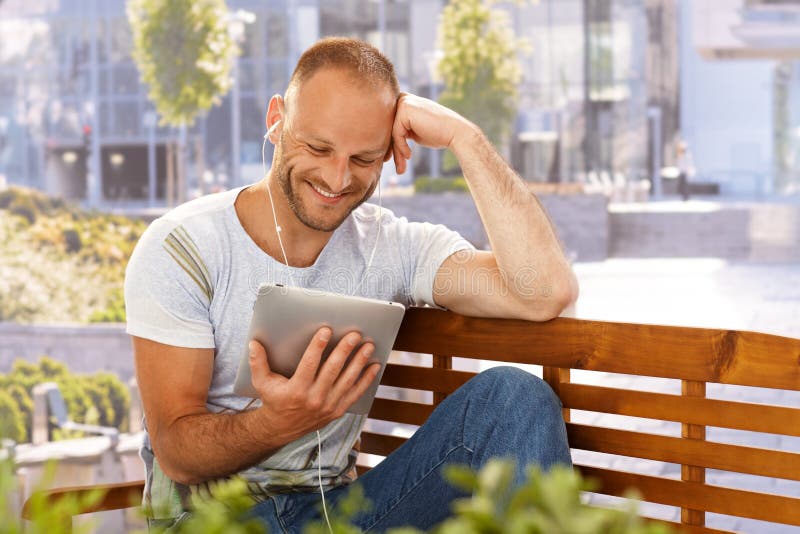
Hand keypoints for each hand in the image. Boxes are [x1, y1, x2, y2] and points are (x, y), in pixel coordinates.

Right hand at [247, 327, 378, 438]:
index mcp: (296, 390)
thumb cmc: (273, 399)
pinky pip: (355, 393)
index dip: (317, 346)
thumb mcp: (261, 382)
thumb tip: (254, 343)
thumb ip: (257, 362)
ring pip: (347, 380)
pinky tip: (374, 365)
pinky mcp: (337, 410)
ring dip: (359, 361)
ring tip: (368, 345)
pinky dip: (366, 379)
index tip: (326, 330)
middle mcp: (314, 399)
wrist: (282, 428)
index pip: (309, 364)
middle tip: (354, 334)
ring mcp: (328, 406)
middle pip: (332, 370)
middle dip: (344, 350)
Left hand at [391, 93, 474, 173]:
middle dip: (393, 150)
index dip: (392, 144)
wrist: (456, 133)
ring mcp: (404, 102)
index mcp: (405, 102)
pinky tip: (409, 155)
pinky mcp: (405, 109)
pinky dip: (401, 147)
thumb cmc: (439, 134)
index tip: (393, 160)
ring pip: (392, 132)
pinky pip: (396, 133)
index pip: (391, 125)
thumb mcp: (415, 132)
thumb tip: (386, 144)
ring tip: (402, 168)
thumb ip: (402, 131)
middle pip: (389, 128)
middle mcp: (403, 98)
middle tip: (398, 168)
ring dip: (397, 153)